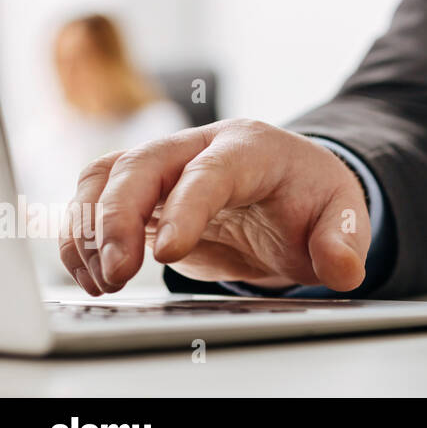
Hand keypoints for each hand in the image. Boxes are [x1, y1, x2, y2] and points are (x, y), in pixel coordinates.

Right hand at [59, 119, 369, 294]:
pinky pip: (95, 201)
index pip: (212, 171)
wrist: (293, 189)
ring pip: (105, 176)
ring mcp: (167, 167)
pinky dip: (82, 237)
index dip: (186, 208)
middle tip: (119, 273)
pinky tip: (93, 276)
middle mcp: (200, 147)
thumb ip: (344, 239)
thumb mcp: (343, 214)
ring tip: (103, 280)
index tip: (167, 254)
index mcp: (252, 147)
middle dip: (118, 218)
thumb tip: (343, 268)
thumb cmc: (313, 197)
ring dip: (90, 228)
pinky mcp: (143, 195)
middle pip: (142, 164)